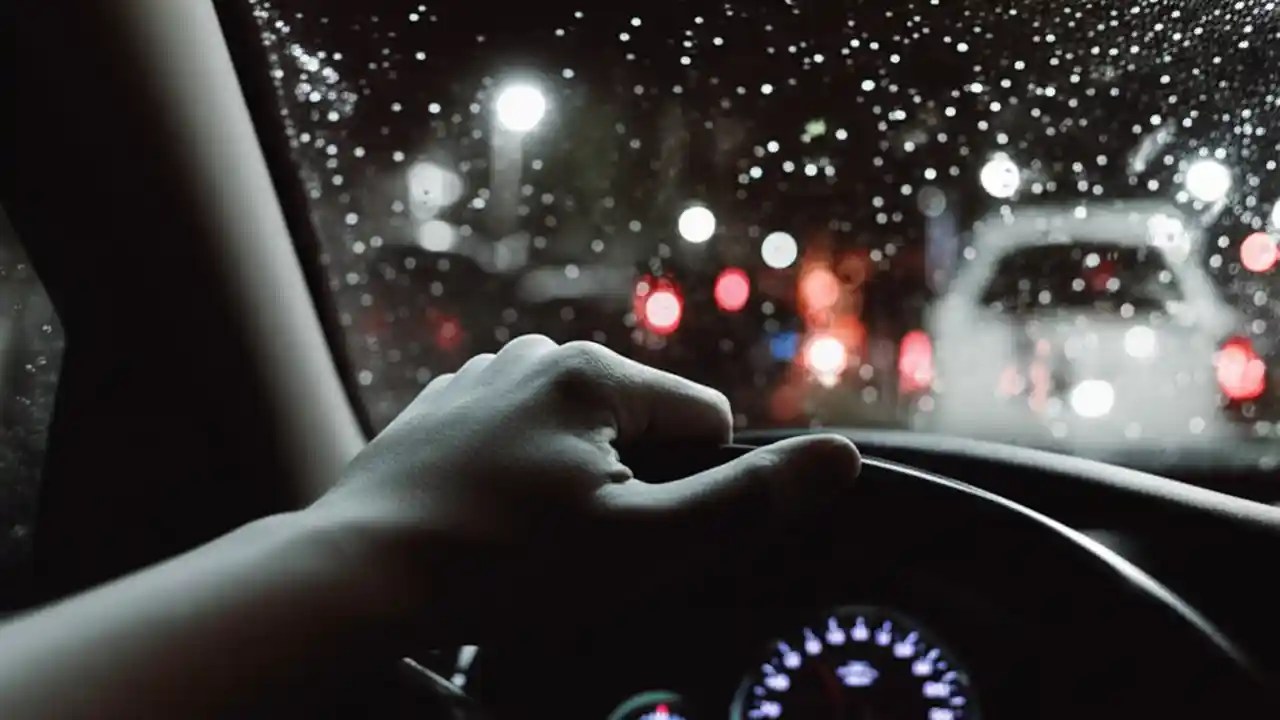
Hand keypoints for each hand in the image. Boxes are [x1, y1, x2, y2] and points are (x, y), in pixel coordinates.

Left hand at [308, 336, 859, 640]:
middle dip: (624, 485)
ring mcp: (478, 380)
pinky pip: (512, 442)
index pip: (701, 423)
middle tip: (572, 546)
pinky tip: (483, 522)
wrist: (361, 576)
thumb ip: (746, 501)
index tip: (632, 534)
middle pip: (634, 426)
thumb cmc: (505, 565)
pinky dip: (513, 479)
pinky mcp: (437, 413)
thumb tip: (840, 458)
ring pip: (572, 436)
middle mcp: (534, 355)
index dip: (687, 490)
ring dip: (568, 483)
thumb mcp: (644, 545)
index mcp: (592, 373)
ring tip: (523, 538)